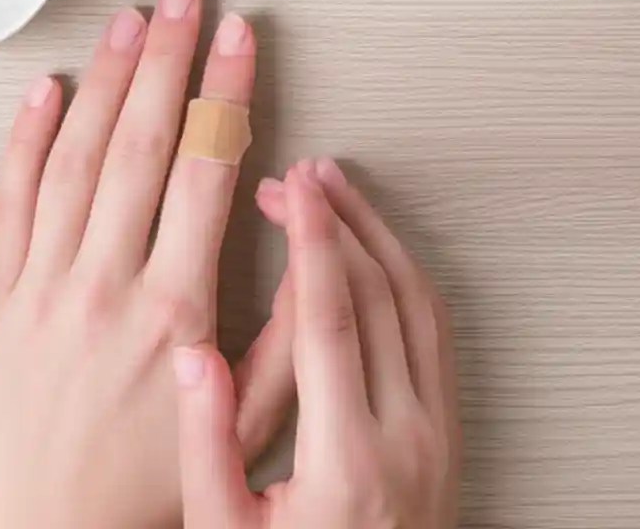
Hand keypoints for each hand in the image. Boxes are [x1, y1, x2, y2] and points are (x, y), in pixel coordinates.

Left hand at [0, 0, 293, 528]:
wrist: (60, 528)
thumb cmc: (157, 479)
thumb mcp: (252, 421)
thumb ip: (290, 331)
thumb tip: (306, 241)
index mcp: (176, 310)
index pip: (205, 171)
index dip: (225, 92)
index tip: (238, 39)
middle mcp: (107, 286)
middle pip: (139, 143)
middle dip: (167, 59)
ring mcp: (47, 287)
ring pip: (75, 159)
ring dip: (104, 80)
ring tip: (129, 22)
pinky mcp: (5, 299)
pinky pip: (11, 203)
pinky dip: (25, 140)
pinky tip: (43, 92)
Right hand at [173, 159, 460, 528]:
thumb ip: (206, 446)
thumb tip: (191, 355)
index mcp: (346, 460)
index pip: (333, 320)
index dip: (312, 243)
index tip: (294, 188)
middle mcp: (405, 437)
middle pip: (381, 296)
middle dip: (340, 223)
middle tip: (300, 179)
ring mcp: (437, 434)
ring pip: (419, 305)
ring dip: (380, 240)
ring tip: (339, 196)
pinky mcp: (448, 434)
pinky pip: (436, 335)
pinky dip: (407, 278)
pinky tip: (378, 254)